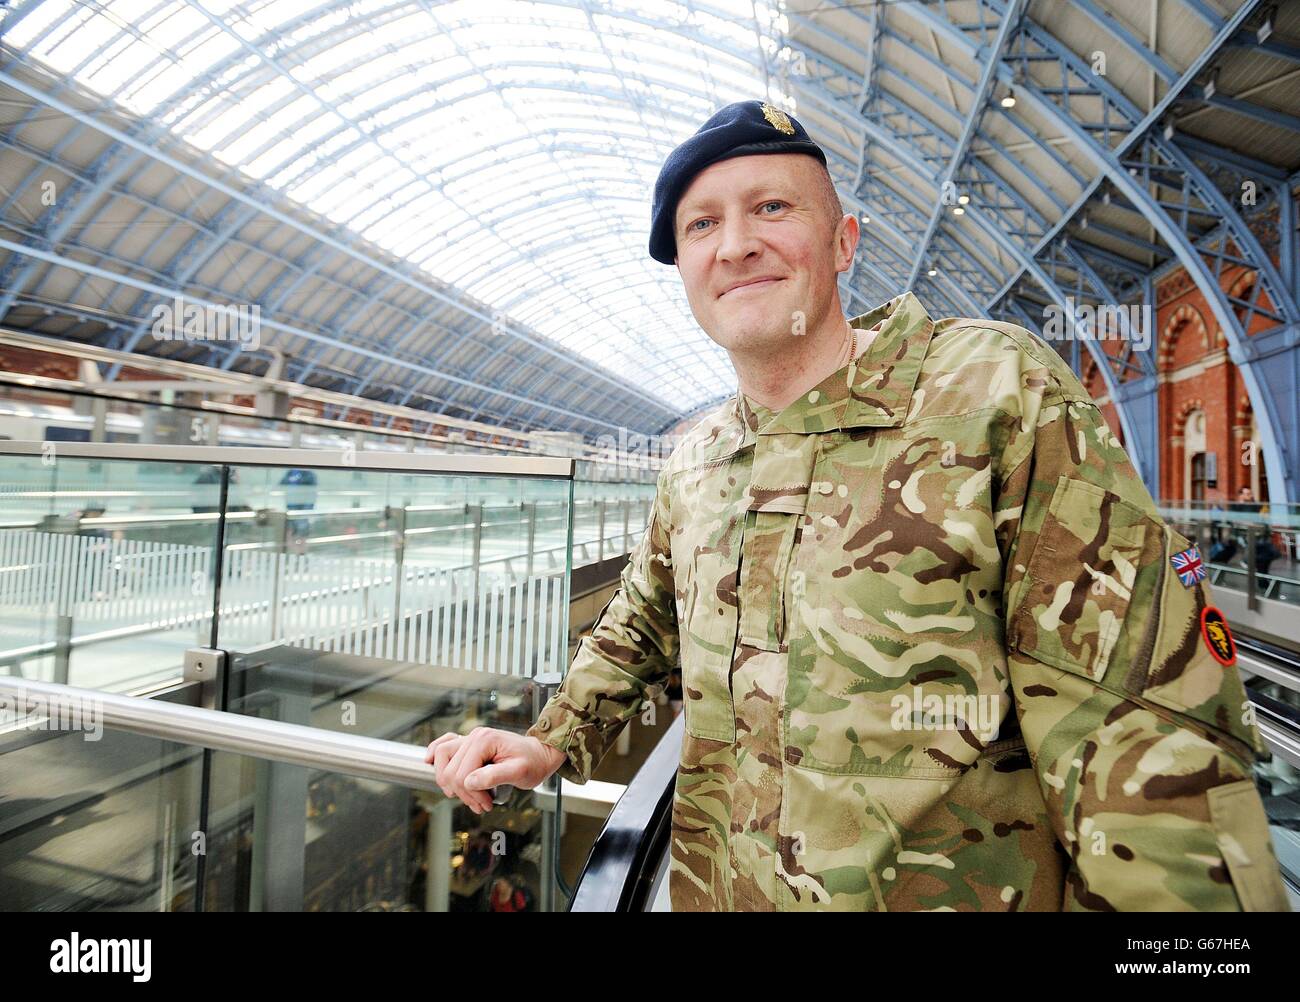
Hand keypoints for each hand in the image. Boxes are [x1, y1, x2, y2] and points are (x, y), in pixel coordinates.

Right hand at [424, 727, 566, 813]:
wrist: (539, 755)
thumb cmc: (532, 763)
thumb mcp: (519, 772)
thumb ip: (494, 776)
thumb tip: (469, 782)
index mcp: (485, 740)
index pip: (462, 773)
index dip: (471, 794)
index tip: (486, 805)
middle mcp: (474, 736)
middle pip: (449, 769)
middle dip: (463, 793)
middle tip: (481, 805)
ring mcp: (470, 738)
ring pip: (442, 757)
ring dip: (450, 782)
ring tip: (468, 797)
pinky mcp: (468, 744)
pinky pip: (444, 744)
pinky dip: (435, 753)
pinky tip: (429, 761)